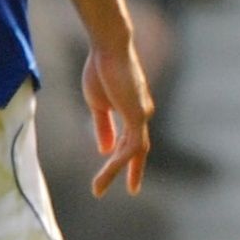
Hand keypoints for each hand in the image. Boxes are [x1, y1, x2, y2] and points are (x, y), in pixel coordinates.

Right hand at [83, 41, 154, 196]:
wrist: (107, 49)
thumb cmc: (101, 70)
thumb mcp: (98, 104)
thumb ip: (103, 126)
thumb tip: (105, 149)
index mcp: (133, 111)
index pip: (133, 140)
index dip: (127, 159)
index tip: (120, 173)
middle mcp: (142, 114)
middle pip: (139, 149)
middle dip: (132, 170)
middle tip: (133, 190)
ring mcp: (142, 115)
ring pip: (133, 152)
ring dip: (114, 172)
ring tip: (97, 189)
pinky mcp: (138, 115)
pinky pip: (130, 146)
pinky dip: (117, 161)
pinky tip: (107, 170)